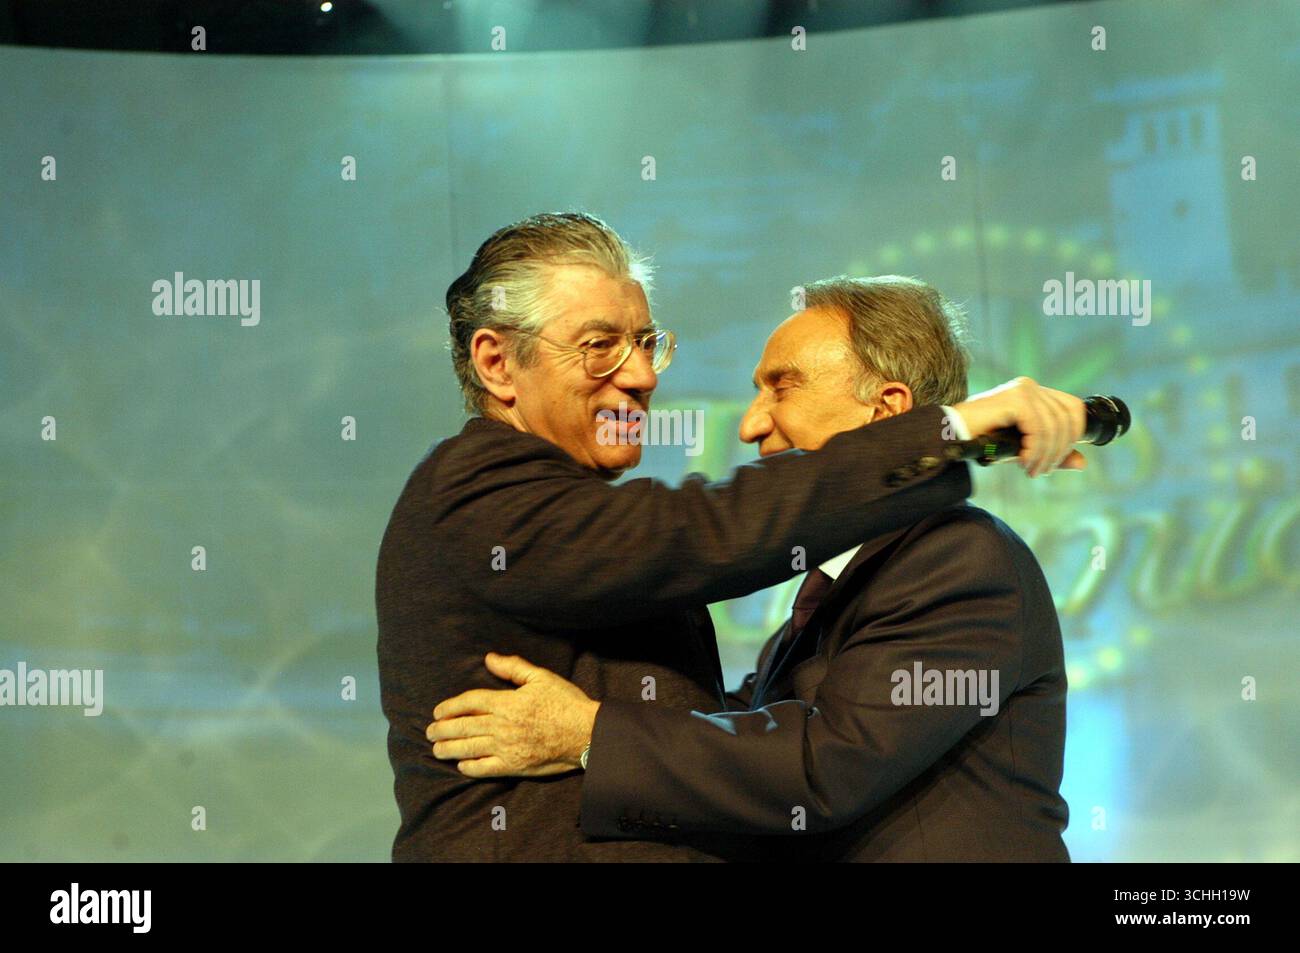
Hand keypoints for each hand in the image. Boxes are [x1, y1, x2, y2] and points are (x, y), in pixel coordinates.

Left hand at [426, 653, 599, 777]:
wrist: (586, 733)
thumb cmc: (565, 703)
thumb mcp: (541, 677)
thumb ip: (513, 668)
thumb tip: (488, 659)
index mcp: (506, 702)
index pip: (469, 702)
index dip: (450, 707)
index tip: (437, 711)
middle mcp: (501, 726)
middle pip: (463, 727)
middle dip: (442, 730)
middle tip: (429, 732)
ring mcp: (506, 748)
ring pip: (469, 749)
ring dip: (449, 749)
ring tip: (436, 749)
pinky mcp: (514, 766)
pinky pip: (485, 769)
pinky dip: (470, 767)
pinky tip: (462, 765)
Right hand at [952, 377, 1087, 476]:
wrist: (950, 434)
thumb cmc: (982, 440)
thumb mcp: (1022, 448)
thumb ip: (1051, 452)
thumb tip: (1082, 463)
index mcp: (1036, 392)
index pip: (1073, 409)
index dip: (1073, 436)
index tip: (1056, 460)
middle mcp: (1031, 386)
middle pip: (1067, 419)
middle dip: (1059, 450)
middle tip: (1040, 471)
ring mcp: (1023, 390)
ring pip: (1054, 426)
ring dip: (1045, 454)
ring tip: (1031, 470)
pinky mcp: (1015, 399)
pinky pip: (1038, 428)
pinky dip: (1034, 449)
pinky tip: (1022, 460)